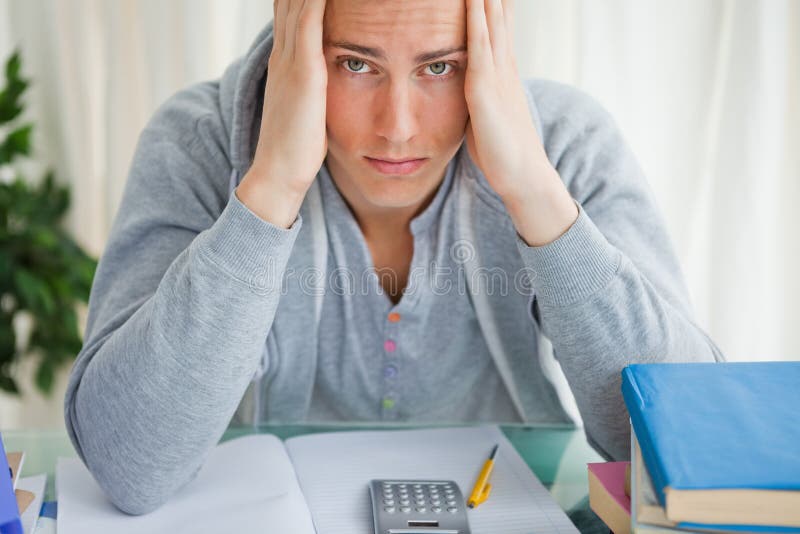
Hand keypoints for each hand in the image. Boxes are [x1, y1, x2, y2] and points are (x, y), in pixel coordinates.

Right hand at [237, 0, 326, 227]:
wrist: (278, 175)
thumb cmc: (297, 147)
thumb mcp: (306, 106)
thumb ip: (313, 83)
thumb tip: (327, 75)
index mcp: (286, 58)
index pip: (292, 6)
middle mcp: (284, 52)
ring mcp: (291, 60)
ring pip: (299, 0)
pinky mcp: (303, 72)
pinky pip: (311, 19)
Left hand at [464, 0, 577, 245]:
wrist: (523, 176)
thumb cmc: (502, 150)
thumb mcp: (485, 113)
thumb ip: (477, 93)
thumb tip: (463, 86)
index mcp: (502, 69)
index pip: (497, 22)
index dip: (490, 0)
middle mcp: (503, 65)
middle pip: (497, 12)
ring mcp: (497, 76)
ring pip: (489, 21)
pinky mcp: (486, 91)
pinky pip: (479, 47)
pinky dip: (475, 20)